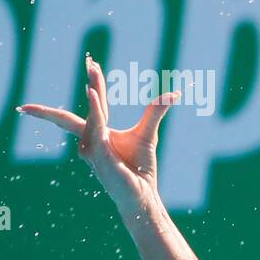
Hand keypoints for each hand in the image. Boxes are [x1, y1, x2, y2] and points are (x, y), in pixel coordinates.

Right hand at [18, 56, 178, 212]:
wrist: (143, 196)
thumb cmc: (140, 168)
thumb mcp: (148, 134)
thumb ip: (155, 112)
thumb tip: (174, 93)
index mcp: (97, 134)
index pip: (95, 105)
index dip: (94, 85)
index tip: (92, 63)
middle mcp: (89, 142)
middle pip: (85, 109)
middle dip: (88, 86)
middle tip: (91, 63)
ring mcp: (93, 151)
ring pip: (92, 119)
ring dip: (94, 98)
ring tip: (94, 75)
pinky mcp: (100, 159)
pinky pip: (96, 133)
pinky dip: (95, 116)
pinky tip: (95, 100)